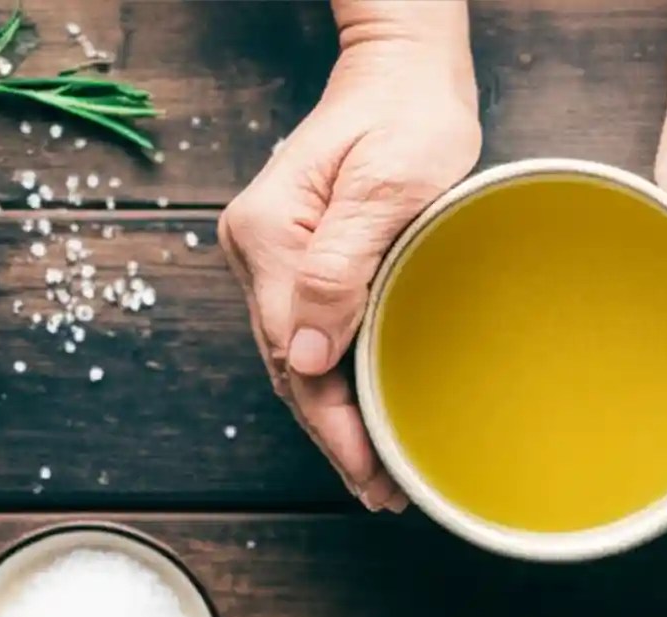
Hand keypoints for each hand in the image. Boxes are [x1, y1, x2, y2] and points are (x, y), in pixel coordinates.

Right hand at [219, 36, 480, 511]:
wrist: (404, 75)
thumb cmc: (406, 118)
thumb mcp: (385, 188)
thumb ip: (341, 269)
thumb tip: (308, 357)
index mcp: (270, 237)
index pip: (295, 353)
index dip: (332, 422)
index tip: (369, 472)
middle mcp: (260, 251)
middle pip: (292, 365)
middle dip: (333, 435)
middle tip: (381, 491)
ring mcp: (276, 255)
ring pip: (301, 356)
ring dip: (335, 416)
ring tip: (376, 472)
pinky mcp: (302, 256)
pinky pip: (314, 332)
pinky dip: (338, 380)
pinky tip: (363, 410)